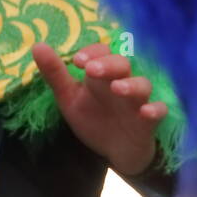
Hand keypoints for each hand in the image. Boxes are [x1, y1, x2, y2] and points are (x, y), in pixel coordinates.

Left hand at [32, 42, 167, 176]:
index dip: (92, 53)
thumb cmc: (94, 120)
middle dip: (108, 65)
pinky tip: (147, 112)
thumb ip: (55, 74)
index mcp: (102, 75)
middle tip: (92, 70)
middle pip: (122, 64)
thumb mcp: (70, 99)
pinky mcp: (150, 121)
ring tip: (118, 88)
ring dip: (132, 85)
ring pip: (142, 85)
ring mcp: (138, 101)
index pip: (102, 53)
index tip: (78, 62)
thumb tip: (37, 45)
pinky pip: (159, 111)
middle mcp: (122, 82)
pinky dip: (155, 110)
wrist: (115, 151)